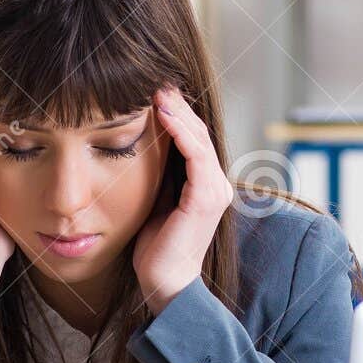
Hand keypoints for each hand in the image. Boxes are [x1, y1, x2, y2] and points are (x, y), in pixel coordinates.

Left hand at [132, 86, 233, 315]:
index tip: (155, 91)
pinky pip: (196, 157)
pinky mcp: (206, 199)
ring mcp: (215, 191)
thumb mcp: (156, 199)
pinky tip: (163, 115)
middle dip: (178, 105)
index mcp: (207, 184)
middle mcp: (217, 184)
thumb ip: (160, 173)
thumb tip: (144, 142)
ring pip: (199, 139)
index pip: (195, 138)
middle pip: (199, 133)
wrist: (163, 282)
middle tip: (156, 81)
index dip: (177, 113)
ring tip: (158, 90)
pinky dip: (181, 133)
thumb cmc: (156, 245)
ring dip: (178, 112)